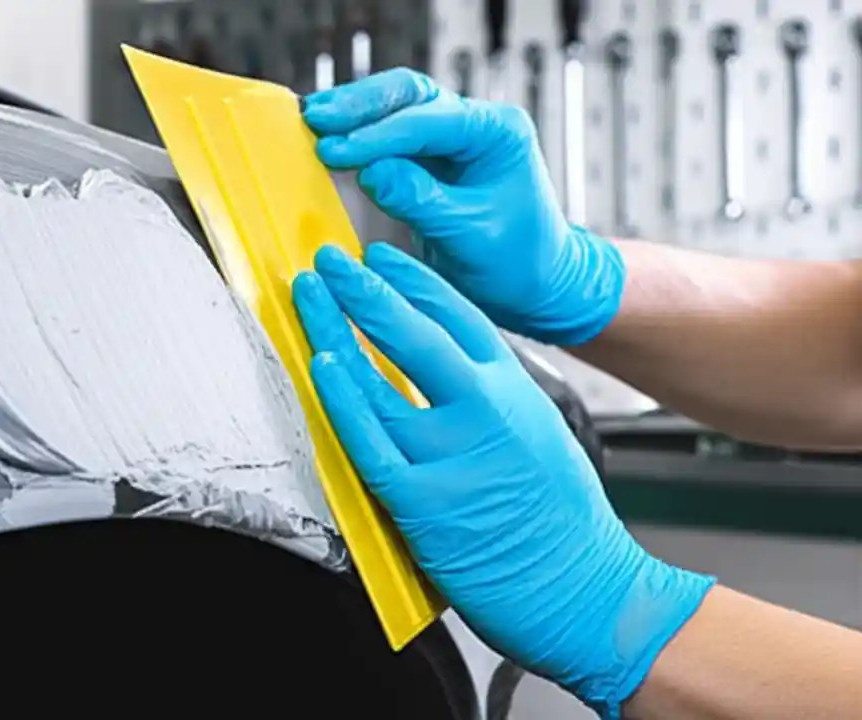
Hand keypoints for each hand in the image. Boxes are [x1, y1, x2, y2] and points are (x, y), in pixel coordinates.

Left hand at [292, 243, 712, 716]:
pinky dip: (342, 402)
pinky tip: (321, 367)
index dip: (413, 282)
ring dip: (337, 333)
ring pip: (381, 382)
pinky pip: (369, 442)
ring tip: (309, 298)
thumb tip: (449, 373)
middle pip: (414, 334)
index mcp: (516, 392)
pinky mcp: (423, 503)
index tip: (380, 257)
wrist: (586, 595)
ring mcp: (453, 456)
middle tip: (331, 259)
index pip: (458, 317)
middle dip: (367, 290)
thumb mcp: (544, 436)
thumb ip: (497, 400)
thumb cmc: (565, 526)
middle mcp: (487, 412)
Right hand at [302, 68, 624, 345]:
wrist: (534, 282)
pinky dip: (358, 134)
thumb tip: (370, 174)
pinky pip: (390, 133)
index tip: (335, 150)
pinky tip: (327, 139)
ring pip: (396, 105)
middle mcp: (476, 124)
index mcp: (499, 133)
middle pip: (409, 94)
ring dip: (353, 112)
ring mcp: (452, 135)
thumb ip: (420, 201)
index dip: (378, 135)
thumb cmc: (517, 263)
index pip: (429, 122)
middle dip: (360, 105)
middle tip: (315, 118)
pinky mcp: (430, 154)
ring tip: (311, 121)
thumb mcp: (468, 237)